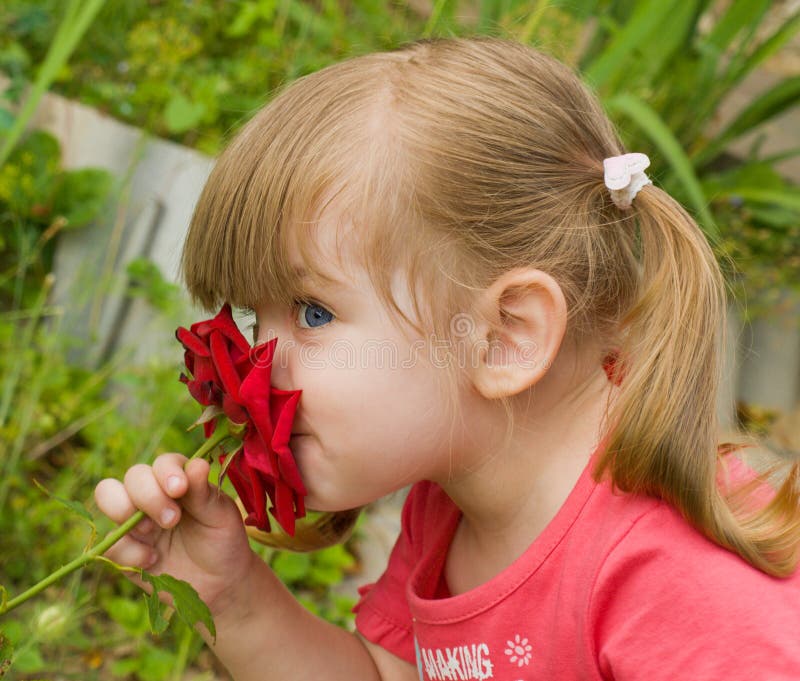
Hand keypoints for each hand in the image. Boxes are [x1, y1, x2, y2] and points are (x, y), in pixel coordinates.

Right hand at [94, 453, 256, 617]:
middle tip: (172, 520)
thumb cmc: (222, 541)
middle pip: (133, 476)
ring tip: (151, 531)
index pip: (163, 463)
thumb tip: (197, 465)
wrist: (218, 582)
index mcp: (180, 481)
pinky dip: (129, 551)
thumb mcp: (220, 517)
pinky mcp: (124, 548)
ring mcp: (135, 520)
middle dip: (148, 495)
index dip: (167, 472)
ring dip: (124, 510)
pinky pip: (110, 541)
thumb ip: (204, 493)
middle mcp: (154, 495)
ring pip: (108, 495)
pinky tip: (153, 560)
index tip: (180, 489)